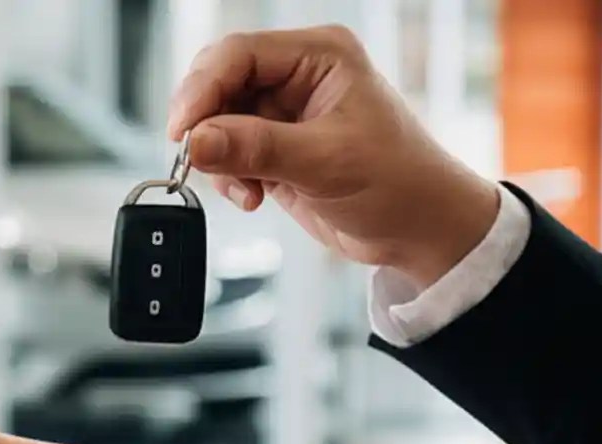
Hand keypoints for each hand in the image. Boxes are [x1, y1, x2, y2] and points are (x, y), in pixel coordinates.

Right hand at [167, 25, 499, 288]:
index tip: (183, 131)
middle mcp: (297, 76)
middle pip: (219, 83)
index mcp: (319, 55)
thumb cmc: (400, 183)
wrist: (419, 231)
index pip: (238, 54)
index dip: (202, 89)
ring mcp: (283, 113)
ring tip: (246, 189)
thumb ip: (256, 149)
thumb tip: (197, 141)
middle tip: (201, 159)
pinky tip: (254, 196)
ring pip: (216, 121)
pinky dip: (229, 177)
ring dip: (219, 159)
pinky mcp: (274, 147)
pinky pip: (227, 152)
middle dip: (206, 125)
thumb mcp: (325, 162)